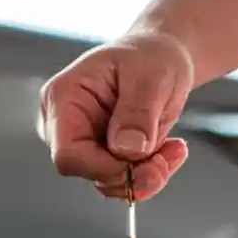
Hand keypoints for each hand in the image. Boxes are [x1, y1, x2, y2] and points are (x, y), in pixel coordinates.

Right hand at [38, 32, 194, 200]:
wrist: (161, 57)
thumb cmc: (150, 56)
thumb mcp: (151, 76)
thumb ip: (137, 113)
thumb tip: (126, 149)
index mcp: (63, 97)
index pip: (68, 154)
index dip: (105, 168)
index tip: (144, 159)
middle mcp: (64, 124)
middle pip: (87, 171)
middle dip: (133, 172)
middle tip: (169, 156)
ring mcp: (81, 142)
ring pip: (108, 181)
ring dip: (147, 173)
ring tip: (174, 148)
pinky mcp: (100, 155)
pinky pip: (122, 180)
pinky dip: (149, 172)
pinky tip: (169, 151)